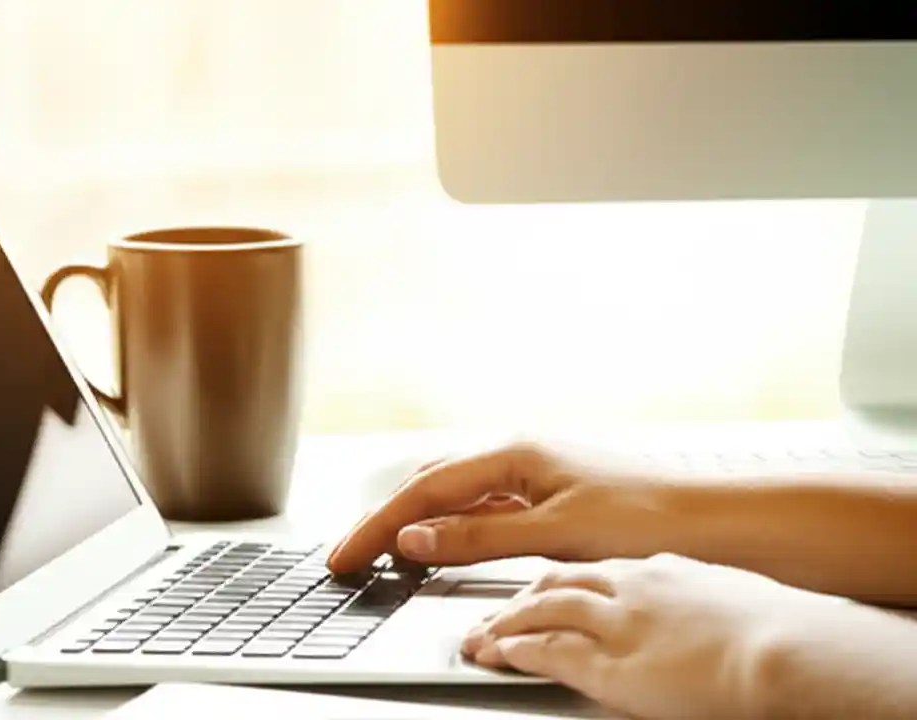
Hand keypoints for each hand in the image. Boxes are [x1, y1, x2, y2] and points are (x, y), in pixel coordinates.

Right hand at [326, 442, 679, 573]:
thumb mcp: (556, 533)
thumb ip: (479, 536)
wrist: (720, 520)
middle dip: (387, 517)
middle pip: (433, 484)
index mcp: (517, 452)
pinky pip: (487, 510)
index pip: (425, 489)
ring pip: (458, 496)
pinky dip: (455, 530)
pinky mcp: (555, 496)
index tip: (345, 556)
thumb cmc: (652, 515)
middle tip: (353, 556)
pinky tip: (449, 547)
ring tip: (386, 552)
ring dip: (418, 522)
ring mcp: (539, 474)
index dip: (378, 525)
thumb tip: (415, 536)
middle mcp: (523, 455)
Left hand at [462, 553, 849, 719]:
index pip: (598, 569)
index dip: (565, 582)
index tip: (546, 591)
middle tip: (496, 611)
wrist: (789, 649)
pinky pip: (551, 650)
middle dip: (521, 598)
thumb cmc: (784, 633)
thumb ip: (707, 604)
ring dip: (505, 624)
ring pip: (544, 611)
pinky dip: (520, 650)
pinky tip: (501, 654)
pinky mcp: (611, 663)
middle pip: (559, 581)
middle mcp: (633, 587)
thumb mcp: (736, 602)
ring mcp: (618, 622)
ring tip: (480, 638)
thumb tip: (708, 620)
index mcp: (666, 571)